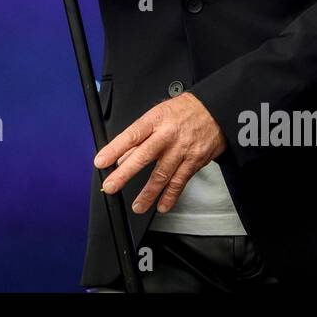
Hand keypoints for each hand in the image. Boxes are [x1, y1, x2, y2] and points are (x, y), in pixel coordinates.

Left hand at [93, 92, 226, 214]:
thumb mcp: (158, 114)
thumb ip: (139, 136)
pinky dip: (170, 196)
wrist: (215, 110)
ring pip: (162, 174)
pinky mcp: (194, 161)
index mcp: (155, 120)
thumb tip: (121, 157)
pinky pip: (180, 182)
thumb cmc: (184, 111)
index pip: (131, 135)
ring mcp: (182, 149)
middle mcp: (167, 135)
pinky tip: (162, 205)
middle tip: (110, 187)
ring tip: (137, 206)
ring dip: (148, 193)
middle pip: (143, 156)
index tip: (101, 162)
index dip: (114, 149)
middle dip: (124, 174)